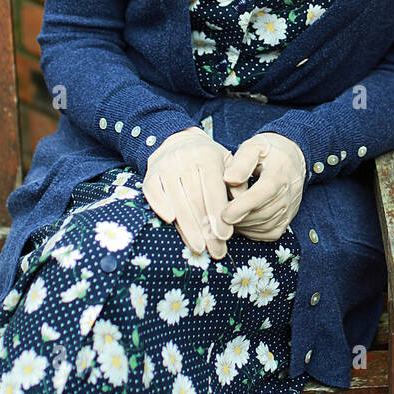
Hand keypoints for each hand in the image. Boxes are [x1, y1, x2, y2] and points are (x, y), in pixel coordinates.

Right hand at [141, 127, 234, 259]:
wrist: (178, 141)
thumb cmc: (208, 160)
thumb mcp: (227, 164)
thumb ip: (238, 183)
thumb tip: (243, 206)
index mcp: (207, 157)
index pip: (213, 189)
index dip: (218, 214)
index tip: (225, 236)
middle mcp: (185, 159)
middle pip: (195, 199)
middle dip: (206, 229)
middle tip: (216, 251)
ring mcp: (165, 166)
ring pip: (176, 200)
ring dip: (188, 227)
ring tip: (199, 248)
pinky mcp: (150, 173)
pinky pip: (153, 192)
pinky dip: (160, 206)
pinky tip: (171, 222)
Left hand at [218, 132, 306, 241]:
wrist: (292, 157)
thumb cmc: (267, 151)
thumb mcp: (253, 146)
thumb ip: (241, 162)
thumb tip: (229, 179)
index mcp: (279, 172)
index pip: (262, 193)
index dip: (242, 206)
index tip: (223, 214)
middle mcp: (288, 192)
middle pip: (262, 212)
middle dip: (238, 218)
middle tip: (217, 218)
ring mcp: (290, 207)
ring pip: (265, 225)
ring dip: (244, 225)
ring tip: (226, 218)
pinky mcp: (288, 218)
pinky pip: (270, 232)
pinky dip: (253, 232)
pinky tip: (241, 222)